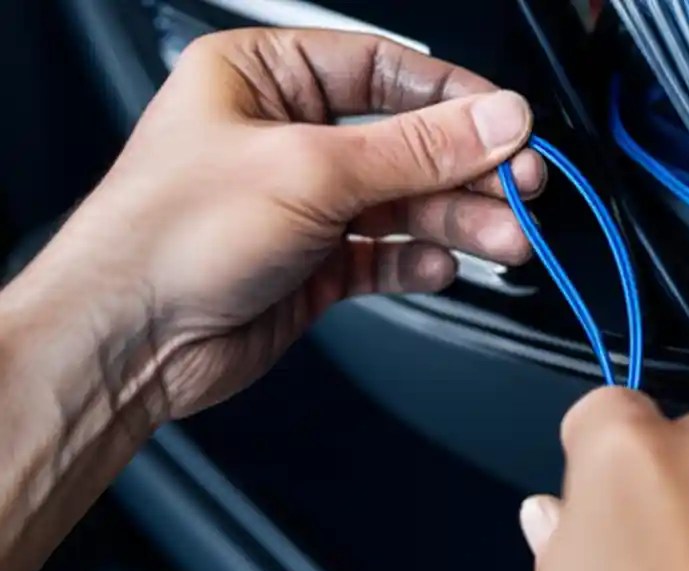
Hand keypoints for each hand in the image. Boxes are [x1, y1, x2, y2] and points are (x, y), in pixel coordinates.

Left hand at [5, 28, 543, 422]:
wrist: (127, 344)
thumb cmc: (168, 236)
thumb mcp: (310, 171)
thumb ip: (417, 149)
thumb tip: (496, 119)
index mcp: (264, 78)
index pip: (382, 69)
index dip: (453, 96)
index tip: (508, 123)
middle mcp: (286, 135)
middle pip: (406, 140)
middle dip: (467, 169)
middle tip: (522, 189)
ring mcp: (304, 203)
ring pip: (405, 202)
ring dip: (459, 221)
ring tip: (505, 240)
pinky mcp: (315, 264)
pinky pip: (386, 254)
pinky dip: (418, 261)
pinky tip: (440, 266)